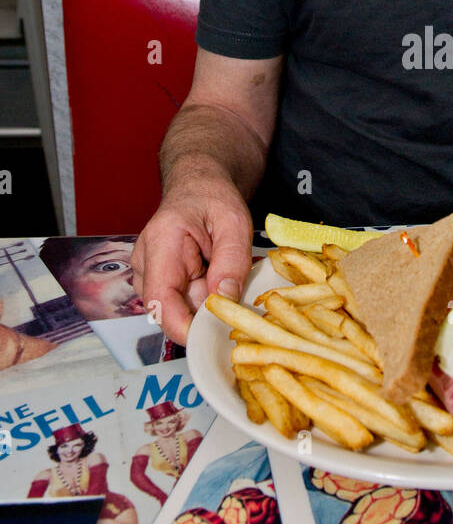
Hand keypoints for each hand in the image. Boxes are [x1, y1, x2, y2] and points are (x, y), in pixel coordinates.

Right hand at [132, 170, 252, 344]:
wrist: (197, 186)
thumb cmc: (213, 198)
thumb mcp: (234, 223)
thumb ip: (231, 262)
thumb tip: (225, 301)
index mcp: (161, 243)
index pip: (160, 301)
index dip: (185, 327)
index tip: (215, 337)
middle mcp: (145, 262)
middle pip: (170, 310)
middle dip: (204, 312)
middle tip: (236, 292)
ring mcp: (148, 274)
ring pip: (177, 309)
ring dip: (205, 303)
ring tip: (224, 275)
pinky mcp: (157, 281)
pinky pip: (180, 303)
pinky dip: (202, 298)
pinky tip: (214, 278)